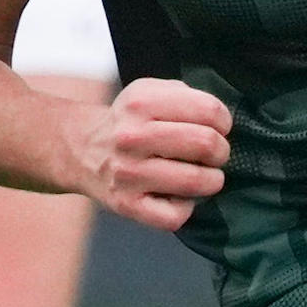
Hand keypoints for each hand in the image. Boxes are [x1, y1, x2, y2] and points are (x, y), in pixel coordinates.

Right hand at [73, 77, 233, 230]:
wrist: (82, 151)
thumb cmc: (130, 122)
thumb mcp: (148, 91)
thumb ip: (184, 96)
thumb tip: (219, 120)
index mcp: (141, 102)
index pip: (209, 110)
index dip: (223, 122)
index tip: (218, 128)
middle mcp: (131, 137)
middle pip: (205, 144)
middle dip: (221, 151)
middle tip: (214, 154)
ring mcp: (127, 173)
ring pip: (195, 181)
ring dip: (212, 180)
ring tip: (206, 176)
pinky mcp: (126, 205)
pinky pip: (175, 215)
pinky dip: (186, 207)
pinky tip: (180, 196)